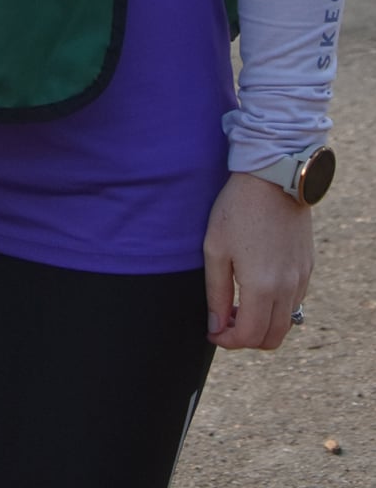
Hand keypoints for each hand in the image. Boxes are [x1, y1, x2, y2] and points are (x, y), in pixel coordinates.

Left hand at [203, 172, 313, 350]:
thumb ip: (216, 293)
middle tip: (225, 321)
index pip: (248, 336)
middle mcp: (287, 289)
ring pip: (285, 323)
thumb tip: (216, 327)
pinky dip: (276, 309)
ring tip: (238, 304)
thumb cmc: (237, 209)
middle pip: (271, 338)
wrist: (271, 179)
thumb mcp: (215, 249)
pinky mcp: (307, 268)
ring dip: (262, 324)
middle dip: (246, 339)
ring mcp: (301, 279)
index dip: (228, 341)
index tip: (212, 332)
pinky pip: (295, 303)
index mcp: (261, 286)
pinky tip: (257, 288)